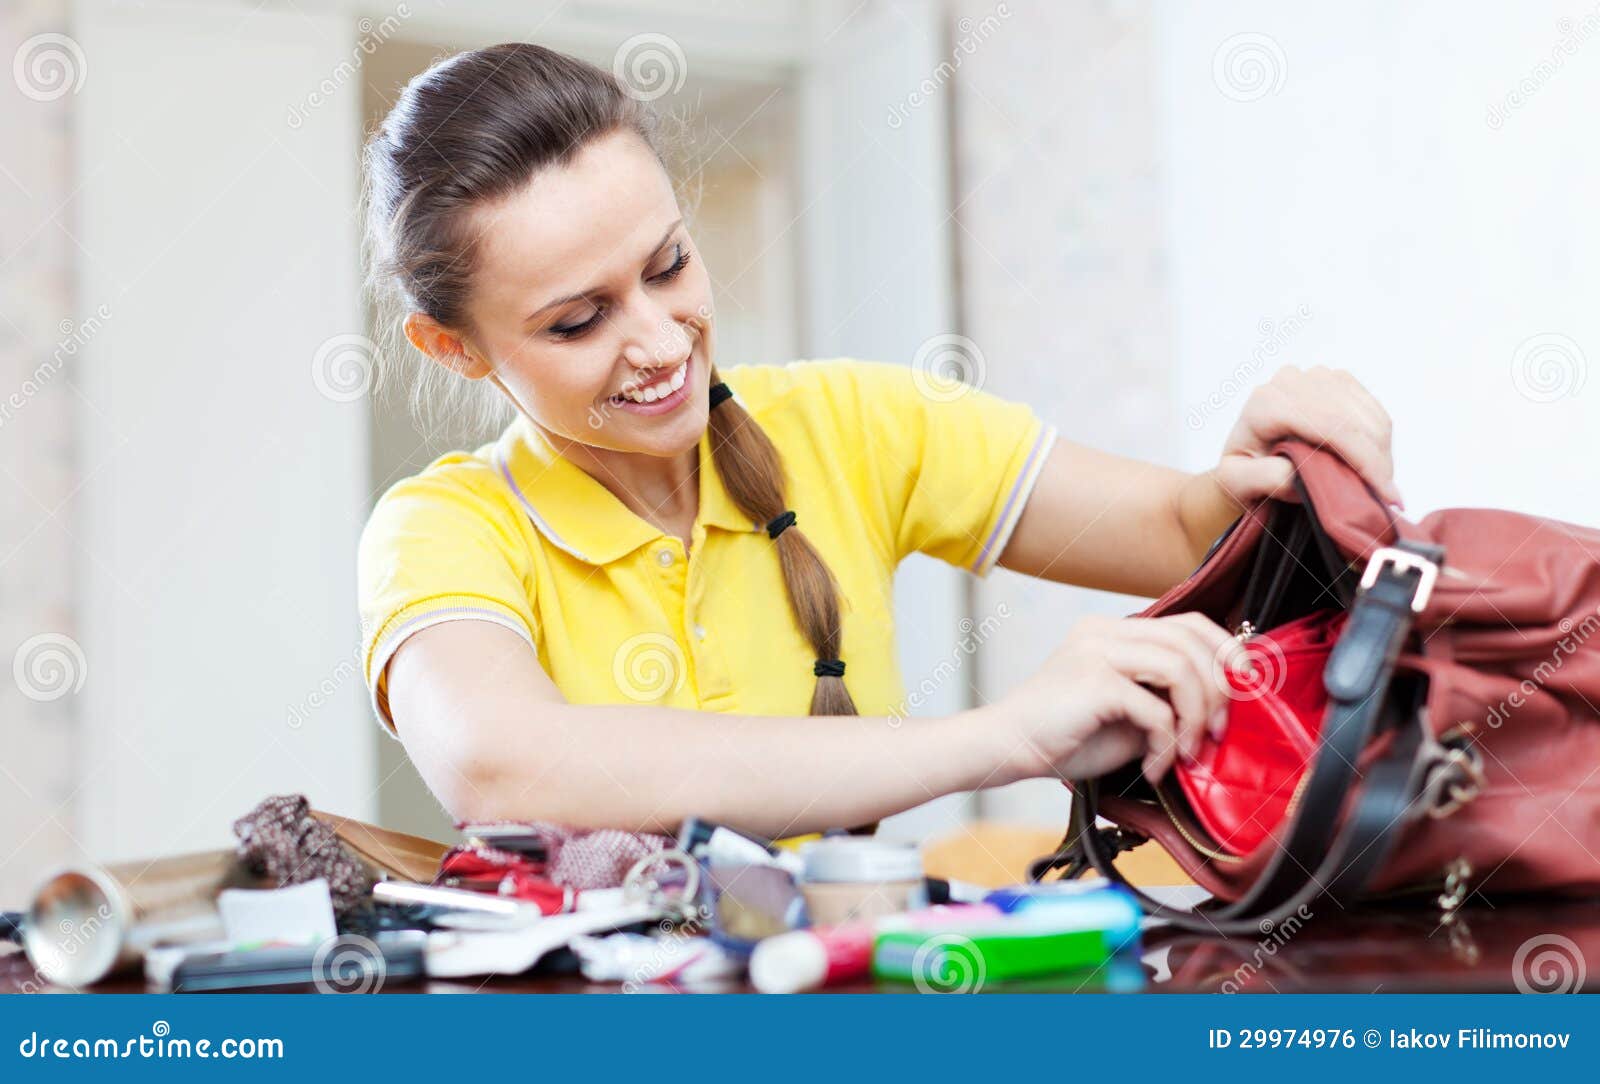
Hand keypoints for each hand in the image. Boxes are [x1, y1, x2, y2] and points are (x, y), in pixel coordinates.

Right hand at [989, 612, 1250, 786]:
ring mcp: (1097, 651)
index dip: (1227, 650)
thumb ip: (1164, 697)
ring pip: (1181, 668)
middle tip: (1216, 734)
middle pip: (1191, 641)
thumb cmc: (1064, 735)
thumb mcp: (1127, 711)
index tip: (1244, 687)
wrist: (1008, 748)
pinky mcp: (1094, 681)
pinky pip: (1157, 708)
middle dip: (1218, 691)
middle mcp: (1104, 631)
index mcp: (1111, 631)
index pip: (1188, 622)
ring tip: (1185, 753)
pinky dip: (1167, 743)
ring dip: (1196, 719)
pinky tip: (1157, 767)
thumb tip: (1220, 706)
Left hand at [1215, 365, 1401, 508]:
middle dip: (1378, 461)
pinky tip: (1373, 463)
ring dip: (1382, 451)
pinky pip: (1371, 408)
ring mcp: (1315, 377)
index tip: (1386, 494)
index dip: (1364, 459)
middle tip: (1387, 498)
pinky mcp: (1334, 380)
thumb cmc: (1238, 473)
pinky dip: (1380, 438)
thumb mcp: (1237, 482)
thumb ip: (1264, 478)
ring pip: (1368, 413)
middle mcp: (1291, 382)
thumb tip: (1298, 474)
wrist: (1241, 459)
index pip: (1331, 425)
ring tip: (1379, 485)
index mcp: (1266, 404)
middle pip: (1354, 418)